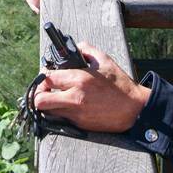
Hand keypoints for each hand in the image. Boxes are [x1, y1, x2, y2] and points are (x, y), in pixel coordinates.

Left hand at [32, 41, 151, 132]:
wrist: (134, 109)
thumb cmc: (120, 85)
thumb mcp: (105, 60)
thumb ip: (87, 50)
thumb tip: (76, 47)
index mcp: (79, 79)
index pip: (47, 78)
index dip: (42, 77)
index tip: (46, 76)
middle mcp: (75, 97)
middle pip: (40, 100)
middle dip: (38, 95)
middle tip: (44, 91)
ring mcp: (76, 113)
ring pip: (47, 112)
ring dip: (48, 105)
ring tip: (54, 99)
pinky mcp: (80, 125)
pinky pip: (60, 119)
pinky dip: (59, 113)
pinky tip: (66, 107)